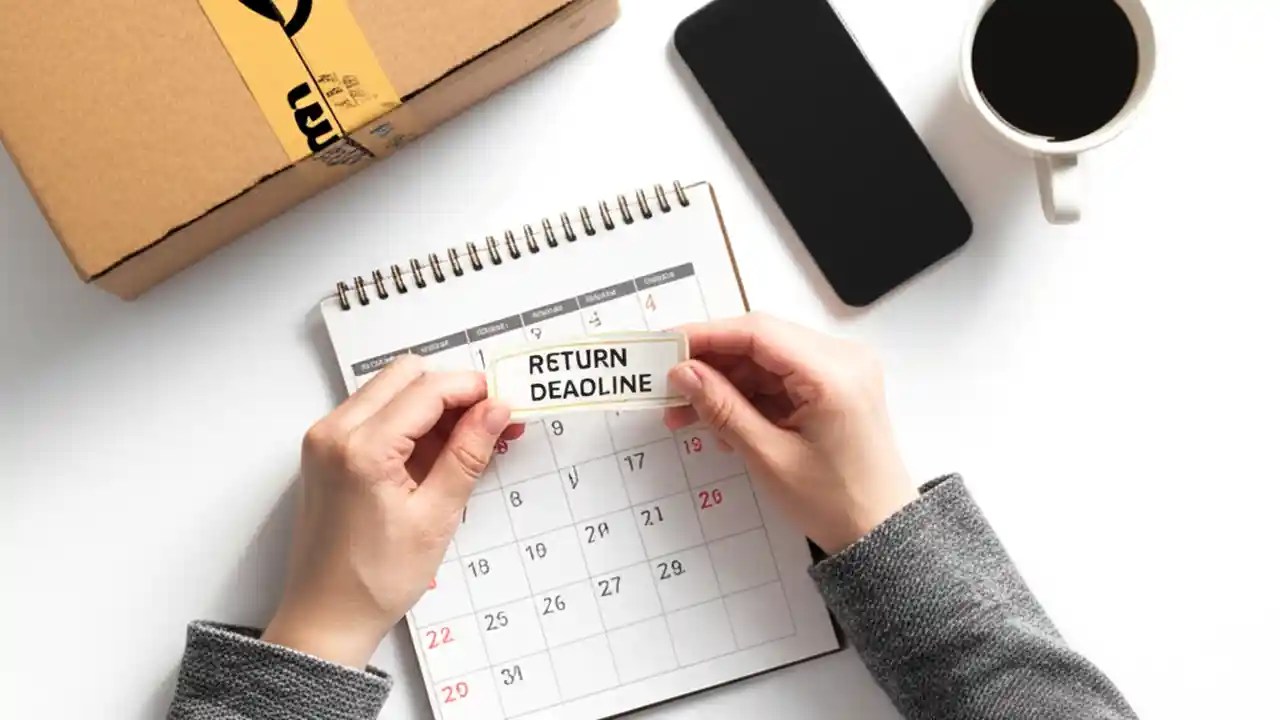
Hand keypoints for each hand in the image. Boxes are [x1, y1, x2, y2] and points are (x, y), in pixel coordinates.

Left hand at [263, 357, 522, 667]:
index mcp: (361, 449)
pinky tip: (438, 452)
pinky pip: (374, 413)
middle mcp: (335, 432)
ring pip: (390, 390)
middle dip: (453, 391)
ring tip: (470, 442)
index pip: (427, 388)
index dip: (473, 389)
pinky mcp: (326, 450)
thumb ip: (467, 454)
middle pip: (406, 375)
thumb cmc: (374, 580)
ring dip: (432, 405)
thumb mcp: (435, 517)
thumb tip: (496, 411)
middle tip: (490, 422)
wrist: (326, 616)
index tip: (504, 404)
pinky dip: (410, 421)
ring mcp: (325, 439)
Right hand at [664, 314, 917, 554]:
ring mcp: (841, 372)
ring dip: (726, 382)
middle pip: (761, 341)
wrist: (880, 530)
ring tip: (688, 412)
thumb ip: (723, 408)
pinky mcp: (835, 387)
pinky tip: (722, 419)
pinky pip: (781, 377)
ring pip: (766, 360)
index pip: (758, 332)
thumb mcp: (769, 458)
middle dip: (712, 363)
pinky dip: (749, 394)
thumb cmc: (838, 503)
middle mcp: (843, 360)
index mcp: (834, 374)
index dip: (706, 336)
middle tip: (671, 385)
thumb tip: (684, 373)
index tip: (669, 345)